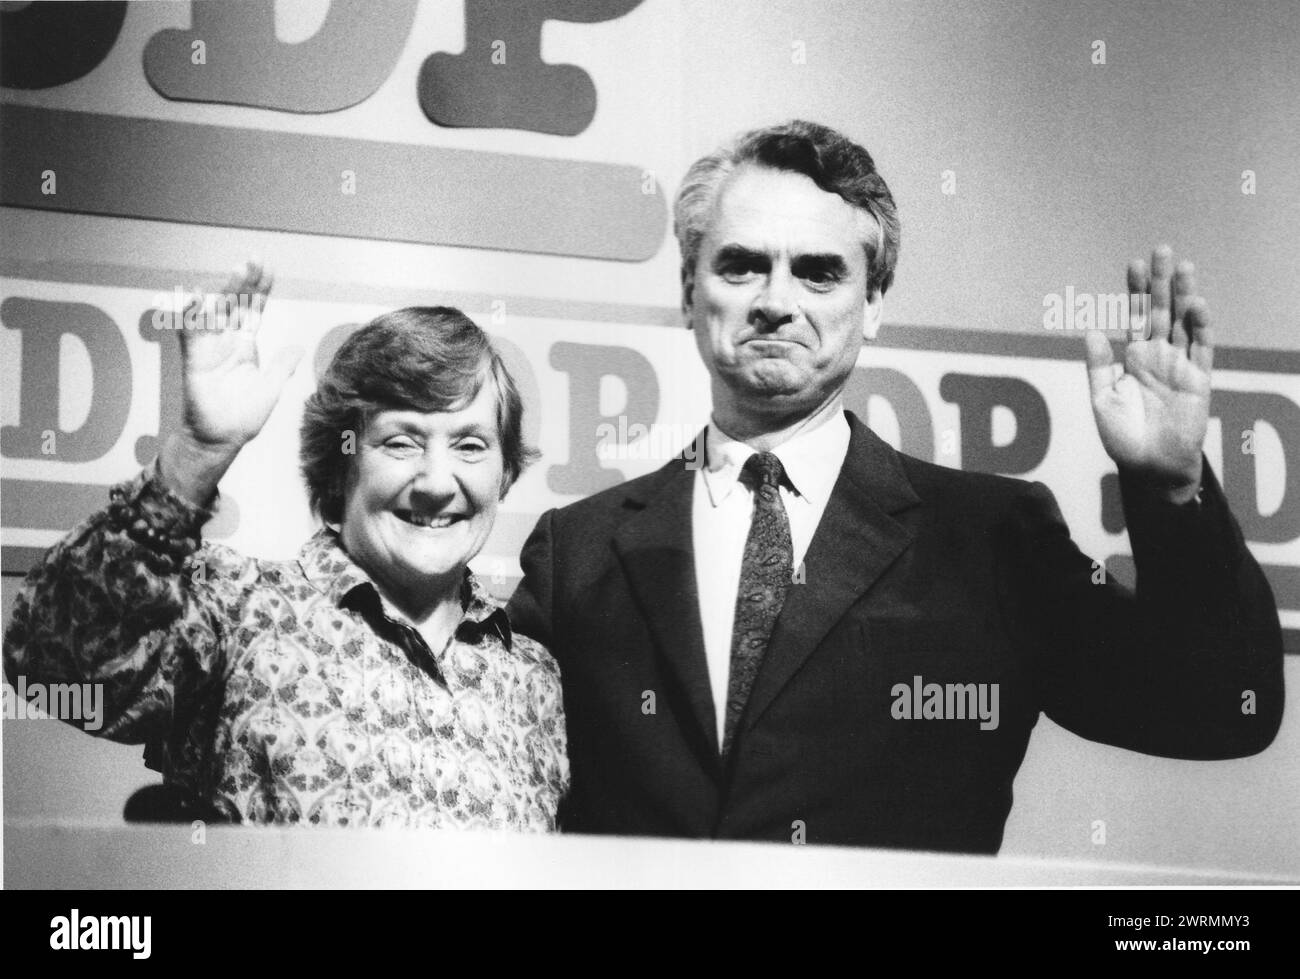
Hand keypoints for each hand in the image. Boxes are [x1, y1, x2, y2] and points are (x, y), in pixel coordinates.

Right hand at [178, 260, 302, 450]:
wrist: (220, 440)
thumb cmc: (243, 417)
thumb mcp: (271, 389)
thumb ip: (282, 367)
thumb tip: (297, 349)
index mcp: (245, 345)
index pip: (253, 310)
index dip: (260, 289)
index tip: (267, 267)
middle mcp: (225, 342)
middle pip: (235, 304)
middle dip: (244, 282)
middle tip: (254, 260)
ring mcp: (209, 349)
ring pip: (215, 312)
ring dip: (225, 290)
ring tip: (237, 270)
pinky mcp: (194, 361)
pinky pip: (191, 334)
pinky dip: (192, 315)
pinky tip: (197, 296)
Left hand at [1084, 245, 1210, 503]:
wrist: (1149, 468)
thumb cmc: (1123, 436)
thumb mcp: (1102, 399)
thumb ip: (1099, 365)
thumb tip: (1092, 330)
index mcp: (1133, 358)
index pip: (1135, 316)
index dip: (1135, 291)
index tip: (1134, 263)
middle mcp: (1158, 356)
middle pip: (1161, 311)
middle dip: (1161, 282)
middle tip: (1162, 249)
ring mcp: (1180, 366)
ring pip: (1183, 323)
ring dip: (1184, 296)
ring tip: (1184, 268)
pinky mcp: (1198, 381)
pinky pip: (1201, 350)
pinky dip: (1200, 328)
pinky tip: (1196, 305)